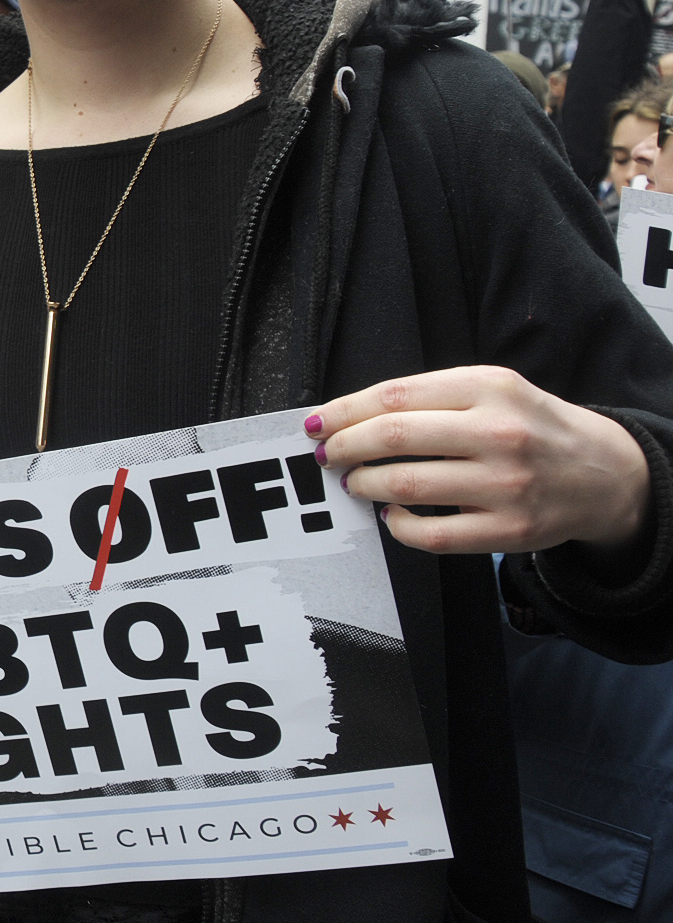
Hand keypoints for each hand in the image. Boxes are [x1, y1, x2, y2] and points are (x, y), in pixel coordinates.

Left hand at [308, 366, 648, 556]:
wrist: (605, 472)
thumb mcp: (491, 390)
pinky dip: (398, 525)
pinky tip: (392, 514)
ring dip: (364, 484)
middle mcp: (500, 433)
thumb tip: (347, 417)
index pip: (393, 397)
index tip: (316, 423)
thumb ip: (427, 398)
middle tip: (327, 455)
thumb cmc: (530, 426)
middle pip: (392, 438)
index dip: (343, 411)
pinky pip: (431, 535)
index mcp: (490, 387)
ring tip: (355, 481)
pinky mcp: (510, 530)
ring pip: (406, 486)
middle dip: (344, 448)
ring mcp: (507, 485)